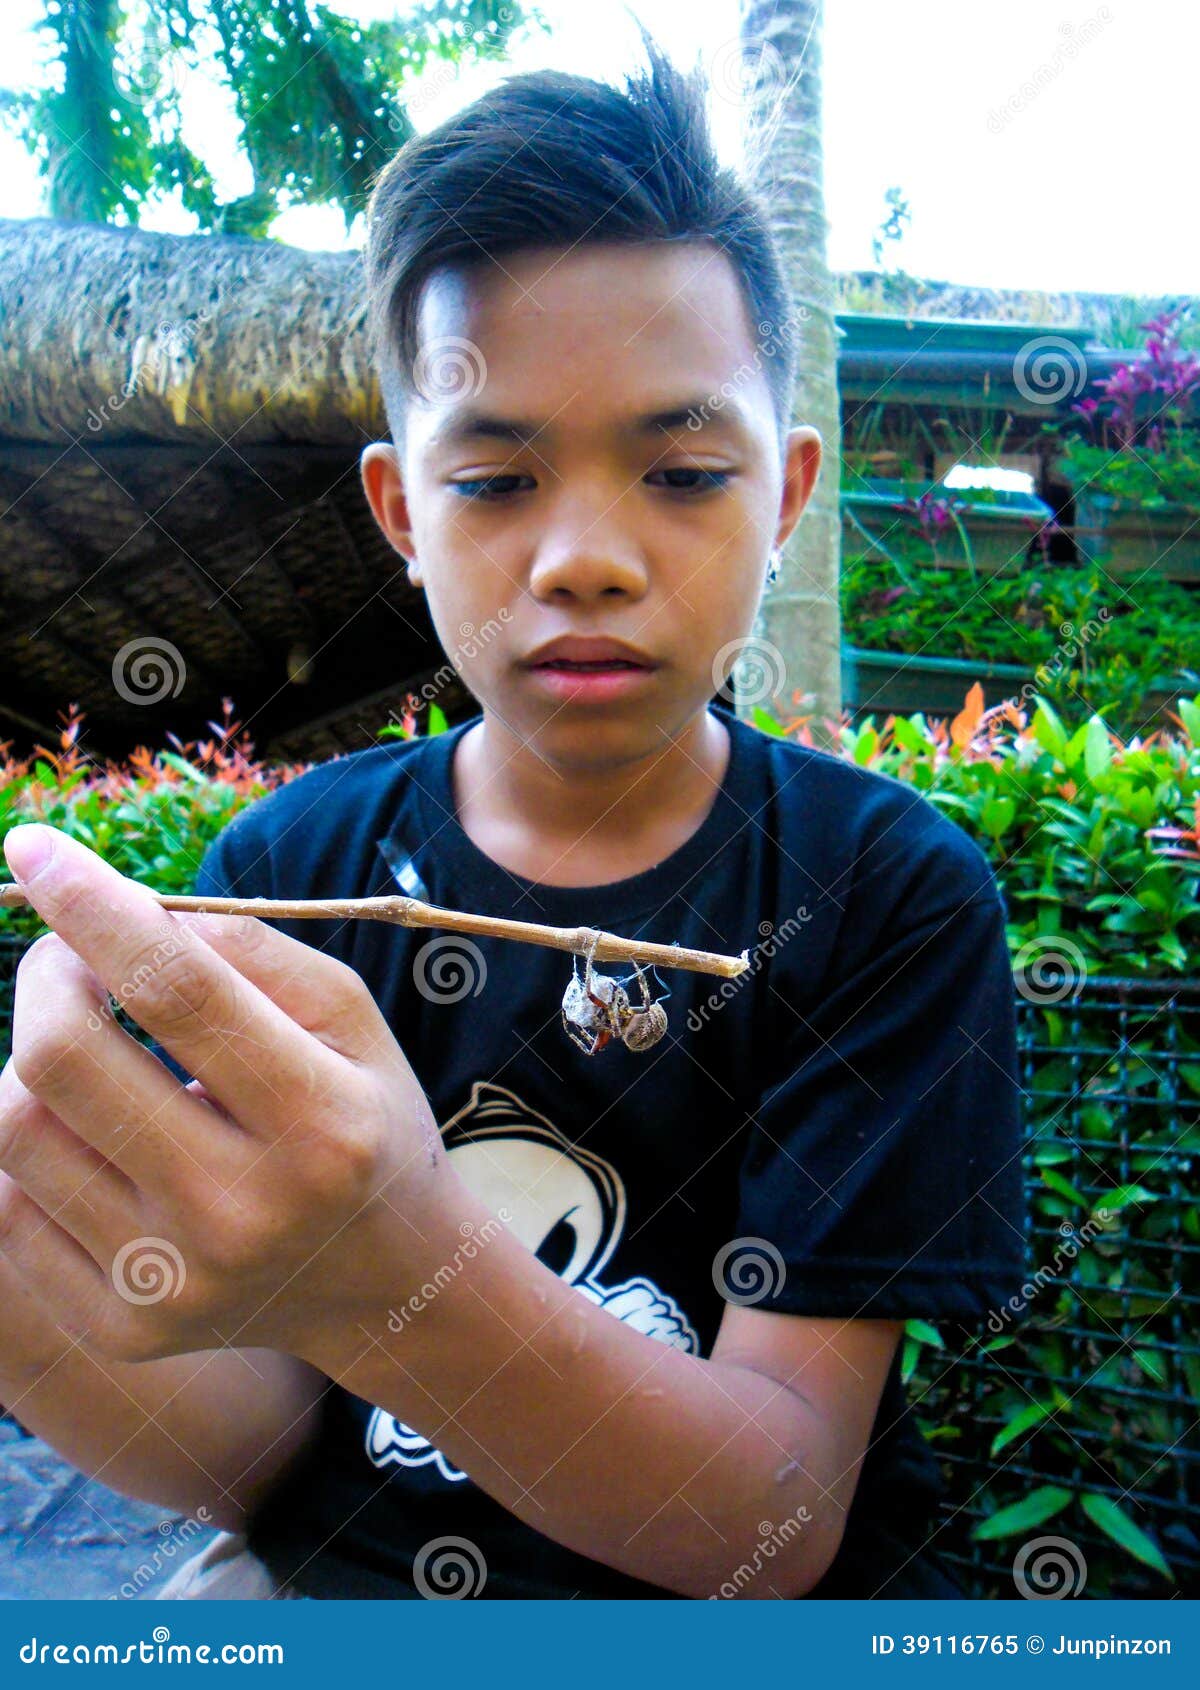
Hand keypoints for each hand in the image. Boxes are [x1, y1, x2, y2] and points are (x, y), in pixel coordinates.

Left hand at [0, 824, 454, 1365]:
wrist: (383, 1284)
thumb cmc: (364, 1121)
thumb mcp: (350, 1021)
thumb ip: (252, 951)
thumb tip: (126, 908)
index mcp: (319, 1121)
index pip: (175, 987)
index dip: (92, 905)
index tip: (34, 846)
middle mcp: (241, 1211)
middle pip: (64, 1057)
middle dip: (45, 975)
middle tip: (68, 956)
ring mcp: (172, 1282)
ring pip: (16, 1128)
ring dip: (34, 1059)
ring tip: (93, 1052)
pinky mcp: (121, 1327)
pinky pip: (10, 1206)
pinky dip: (36, 1140)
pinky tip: (92, 1131)